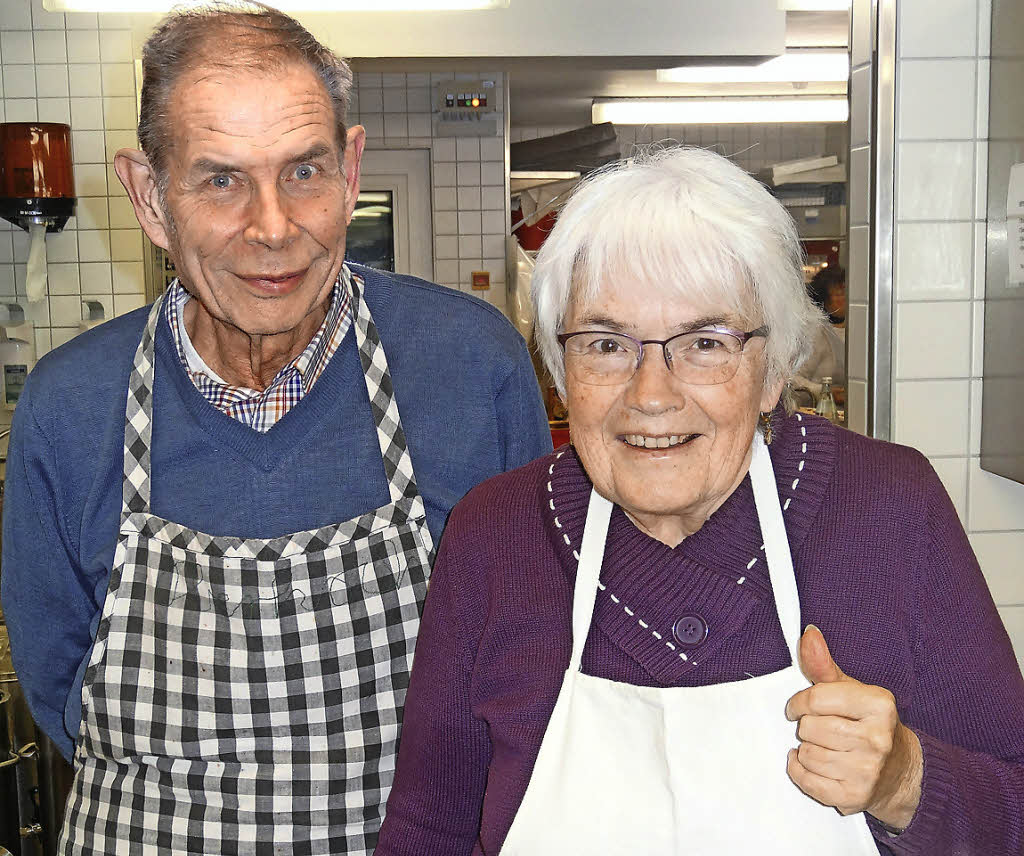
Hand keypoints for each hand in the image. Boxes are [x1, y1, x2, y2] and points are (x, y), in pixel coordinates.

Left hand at [785, 625, 922, 830]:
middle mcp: (877, 738)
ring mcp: (868, 770)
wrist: (901, 772)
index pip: (815, 698)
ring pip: (806, 753)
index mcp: (879, 705)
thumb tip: (808, 634)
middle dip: (808, 727)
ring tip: (824, 748)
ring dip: (806, 750)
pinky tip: (812, 765)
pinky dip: (801, 772)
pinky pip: (808, 781)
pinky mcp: (855, 797)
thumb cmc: (870, 725)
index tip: (797, 707)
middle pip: (809, 728)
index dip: (798, 703)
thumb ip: (824, 665)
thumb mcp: (852, 690)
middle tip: (822, 730)